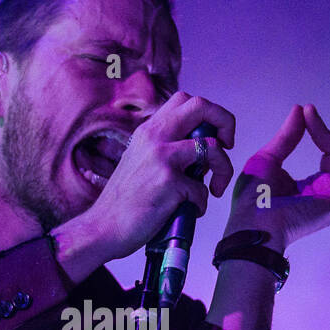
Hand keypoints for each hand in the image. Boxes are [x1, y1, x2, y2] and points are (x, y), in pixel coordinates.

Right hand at [77, 90, 235, 262]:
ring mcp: (161, 157)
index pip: (185, 101)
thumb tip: (201, 155)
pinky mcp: (169, 182)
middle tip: (228, 146)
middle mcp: (154, 137)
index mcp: (148, 131)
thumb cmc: (123, 202)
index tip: (214, 137)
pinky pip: (202, 189)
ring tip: (215, 188)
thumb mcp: (139, 162)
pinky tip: (187, 212)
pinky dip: (200, 204)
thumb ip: (165, 150)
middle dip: (226, 123)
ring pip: (213, 148)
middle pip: (201, 106)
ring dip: (223, 169)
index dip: (208, 115)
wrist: (102, 227)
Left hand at [229, 104, 329, 247]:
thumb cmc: (254, 199)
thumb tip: (300, 109)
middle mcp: (328, 192)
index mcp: (311, 185)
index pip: (328, 151)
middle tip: (327, 112)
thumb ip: (287, 136)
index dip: (319, 129)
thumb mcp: (268, 158)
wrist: (254, 221)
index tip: (307, 110)